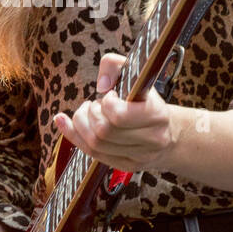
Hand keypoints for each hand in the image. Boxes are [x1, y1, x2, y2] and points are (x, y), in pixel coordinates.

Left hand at [52, 52, 175, 173]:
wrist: (170, 134)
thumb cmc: (146, 100)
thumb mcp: (137, 75)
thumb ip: (116, 65)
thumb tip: (100, 86)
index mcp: (157, 115)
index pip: (119, 116)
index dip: (106, 104)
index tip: (109, 95)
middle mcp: (152, 140)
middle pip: (103, 132)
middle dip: (91, 114)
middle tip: (96, 104)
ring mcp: (139, 157)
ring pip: (95, 145)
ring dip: (82, 124)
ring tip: (88, 112)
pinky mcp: (126, 166)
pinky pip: (92, 154)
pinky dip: (73, 135)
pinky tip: (63, 121)